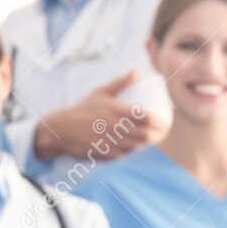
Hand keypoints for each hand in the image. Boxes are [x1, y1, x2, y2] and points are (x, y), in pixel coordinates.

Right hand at [33, 71, 168, 159]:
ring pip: (137, 146)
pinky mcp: (103, 153)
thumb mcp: (100, 92)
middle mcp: (114, 126)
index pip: (145, 117)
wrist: (61, 129)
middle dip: (157, 135)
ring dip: (147, 145)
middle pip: (145, 134)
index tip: (165, 122)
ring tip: (153, 142)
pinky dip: (132, 153)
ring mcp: (109, 141)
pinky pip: (124, 156)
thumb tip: (136, 71)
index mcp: (116, 110)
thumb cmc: (82, 110)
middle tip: (163, 134)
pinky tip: (137, 150)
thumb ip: (120, 83)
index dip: (159, 121)